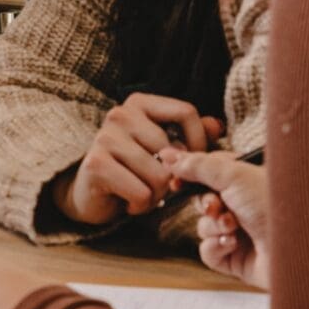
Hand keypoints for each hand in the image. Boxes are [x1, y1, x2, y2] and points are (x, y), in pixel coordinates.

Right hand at [53, 95, 222, 225]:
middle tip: (157, 184)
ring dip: (156, 195)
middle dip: (172, 177)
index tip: (193, 161)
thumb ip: (190, 135)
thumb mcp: (163, 146)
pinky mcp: (96, 165)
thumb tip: (217, 126)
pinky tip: (128, 200)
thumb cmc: (133, 168)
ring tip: (141, 192)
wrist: (91, 193)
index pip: (185, 112)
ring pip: (159, 176)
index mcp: (140, 104)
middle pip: (174, 151)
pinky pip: (141, 193)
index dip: (199, 141)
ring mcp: (105, 137)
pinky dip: (140, 205)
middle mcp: (120, 114)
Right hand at [163, 147, 270, 289]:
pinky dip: (216, 246)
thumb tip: (169, 156)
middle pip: (203, 199)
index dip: (192, 175)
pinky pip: (208, 251)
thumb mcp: (233, 174)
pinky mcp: (238, 260)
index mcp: (249, 180)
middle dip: (205, 203)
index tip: (176, 178)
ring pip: (203, 226)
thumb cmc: (274, 204)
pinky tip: (233, 244)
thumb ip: (198, 165)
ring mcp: (242, 233)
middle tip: (215, 206)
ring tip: (233, 227)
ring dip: (213, 225)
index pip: (211, 172)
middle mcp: (246, 205)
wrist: (296, 248)